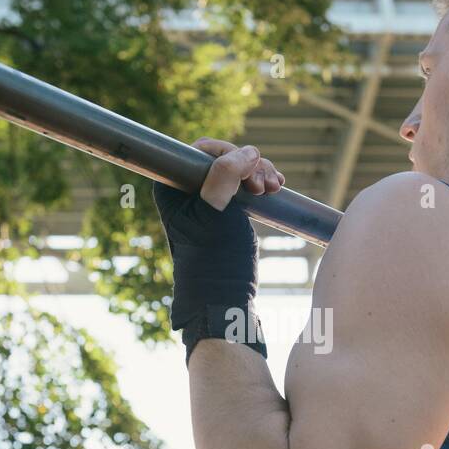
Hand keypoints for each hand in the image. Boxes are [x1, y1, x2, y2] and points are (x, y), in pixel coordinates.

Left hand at [152, 139, 283, 350]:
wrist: (224, 297)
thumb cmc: (214, 259)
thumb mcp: (216, 213)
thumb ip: (224, 175)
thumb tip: (248, 151)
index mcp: (172, 189)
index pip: (201, 151)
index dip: (229, 154)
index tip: (249, 173)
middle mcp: (186, 192)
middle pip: (223, 158)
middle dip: (250, 165)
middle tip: (264, 187)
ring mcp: (206, 201)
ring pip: (237, 170)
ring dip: (259, 173)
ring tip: (273, 189)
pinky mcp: (225, 212)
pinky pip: (244, 186)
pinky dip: (261, 183)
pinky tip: (275, 188)